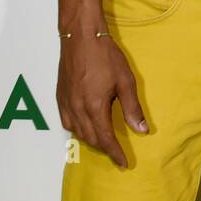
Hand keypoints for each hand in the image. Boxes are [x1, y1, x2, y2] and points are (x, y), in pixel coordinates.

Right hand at [57, 31, 147, 167]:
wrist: (81, 37)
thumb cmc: (106, 56)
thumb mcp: (126, 81)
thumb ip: (132, 108)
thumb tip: (141, 130)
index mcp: (94, 107)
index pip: (105, 138)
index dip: (115, 153)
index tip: (123, 163)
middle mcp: (77, 109)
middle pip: (90, 138)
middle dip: (104, 148)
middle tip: (117, 153)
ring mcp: (65, 104)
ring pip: (77, 132)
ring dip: (91, 140)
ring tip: (104, 142)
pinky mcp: (59, 97)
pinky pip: (67, 122)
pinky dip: (77, 130)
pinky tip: (85, 127)